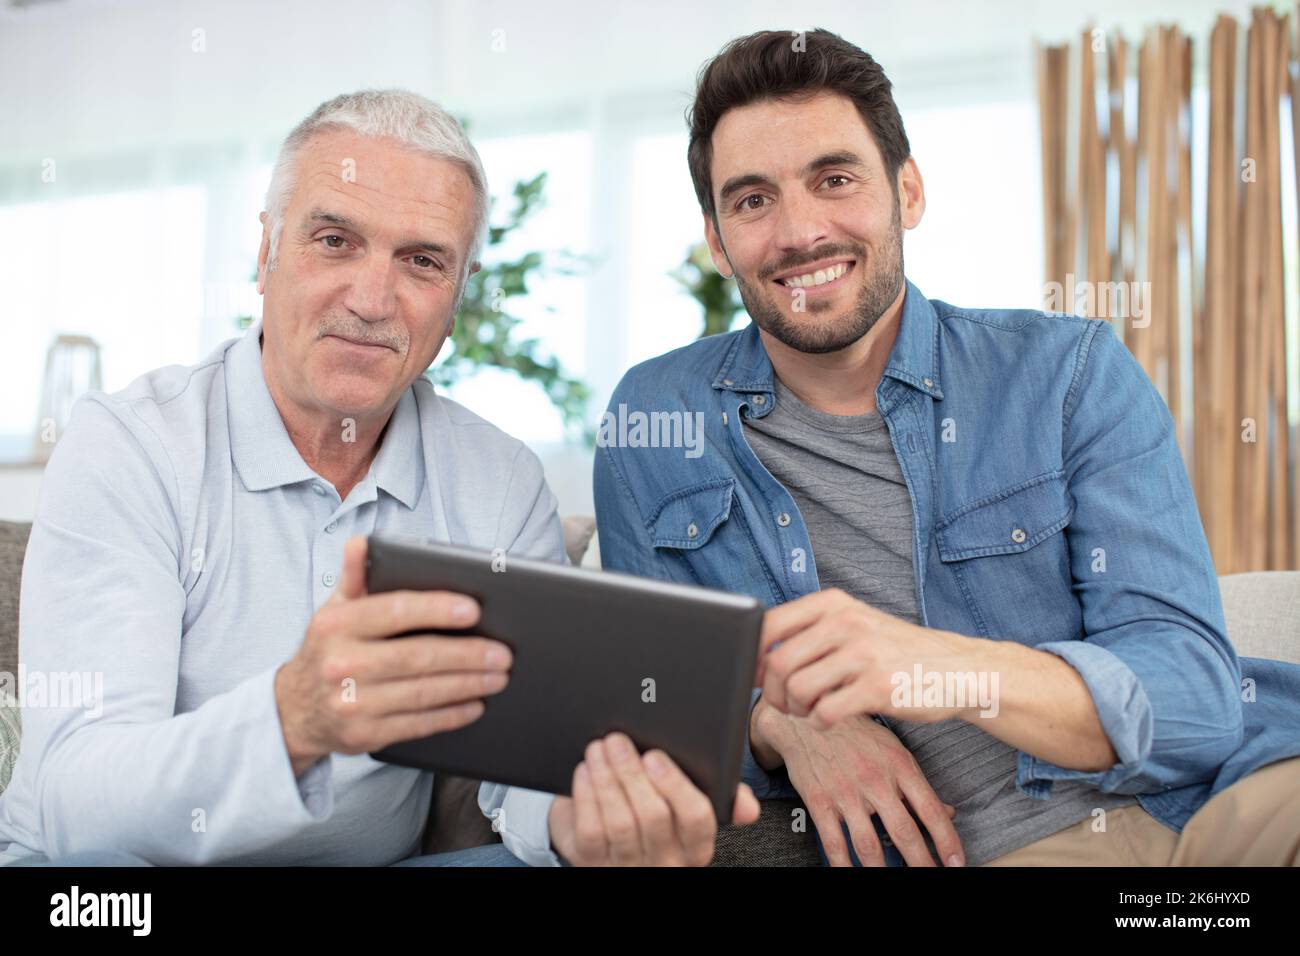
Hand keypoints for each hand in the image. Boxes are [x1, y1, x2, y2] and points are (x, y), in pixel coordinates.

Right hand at [275, 536, 512, 775]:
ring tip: (498, 675)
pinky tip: (475, 703)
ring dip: (468, 685)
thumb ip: (355, 577)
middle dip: (467, 655)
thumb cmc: (329, 648)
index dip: (436, 609)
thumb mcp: (335, 610)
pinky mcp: (364, 735)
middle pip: (417, 657)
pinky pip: (417, 724)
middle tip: (503, 652)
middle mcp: (341, 664)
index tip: (473, 610)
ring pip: (423, 693)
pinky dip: (451, 714)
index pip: (394, 611)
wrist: (294, 710)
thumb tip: (362, 543)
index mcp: (337, 625)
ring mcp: (351, 704)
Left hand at [547, 732, 758, 865]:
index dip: (674, 785)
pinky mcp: (594, 866)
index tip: (655, 756)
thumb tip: (748, 808)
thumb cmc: (657, 811)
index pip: (696, 818)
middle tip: (617, 740)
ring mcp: (630, 867)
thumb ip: (720, 796)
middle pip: (652, 816)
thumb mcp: (689, 806)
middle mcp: (666, 862)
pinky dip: (587, 797)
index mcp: (696, 846)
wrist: (611, 845)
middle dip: (632, 772)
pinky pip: (591, 832)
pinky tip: (586, 772)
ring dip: (607, 779)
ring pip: (620, 823)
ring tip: (599, 749)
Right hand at [752, 700, 964, 866]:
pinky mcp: (819, 801)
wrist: (807, 716)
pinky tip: (850, 874)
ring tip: (892, 882)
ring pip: (869, 845)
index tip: (956, 863)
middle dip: (921, 863)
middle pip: (905, 832)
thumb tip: (948, 811)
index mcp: (899, 766)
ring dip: (883, 872)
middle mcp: (875, 780)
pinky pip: (834, 842)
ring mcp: (846, 792)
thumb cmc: (855, 733)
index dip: (947, 841)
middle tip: (931, 879)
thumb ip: (918, 783)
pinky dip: (843, 865)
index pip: (931, 810)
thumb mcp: (893, 749)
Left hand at [756, 588, 978, 728]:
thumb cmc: (896, 651)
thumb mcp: (853, 622)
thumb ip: (809, 632)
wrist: (958, 669)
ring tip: (811, 710)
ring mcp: (864, 655)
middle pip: (778, 663)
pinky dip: (819, 722)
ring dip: (796, 709)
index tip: (753, 676)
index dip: (751, 655)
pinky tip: (832, 718)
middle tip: (786, 703)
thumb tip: (756, 657)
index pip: (768, 625)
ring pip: (798, 689)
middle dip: (773, 692)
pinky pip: (824, 713)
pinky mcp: (878, 688)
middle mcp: (846, 623)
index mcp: (833, 604)